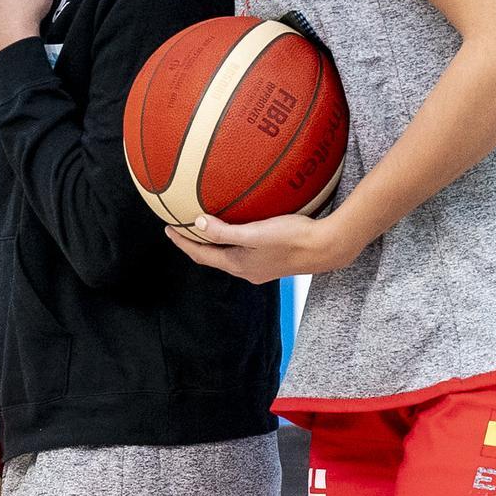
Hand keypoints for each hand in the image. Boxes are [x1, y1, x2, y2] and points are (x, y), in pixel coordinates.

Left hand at [165, 211, 354, 282]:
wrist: (327, 248)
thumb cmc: (292, 238)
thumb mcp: (255, 233)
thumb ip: (225, 231)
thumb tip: (197, 223)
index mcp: (239, 266)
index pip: (201, 255)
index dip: (183, 242)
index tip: (168, 228)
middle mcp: (247, 271)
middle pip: (212, 257)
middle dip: (195, 242)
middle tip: (180, 226)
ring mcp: (260, 267)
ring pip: (227, 254)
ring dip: (213, 241)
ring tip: (202, 226)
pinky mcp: (272, 260)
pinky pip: (243, 250)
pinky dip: (231, 239)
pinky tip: (237, 225)